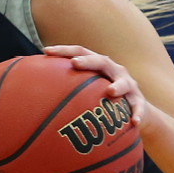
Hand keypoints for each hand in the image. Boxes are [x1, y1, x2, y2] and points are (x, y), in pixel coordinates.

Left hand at [44, 45, 164, 142]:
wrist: (137, 112)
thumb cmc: (105, 101)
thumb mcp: (88, 92)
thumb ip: (68, 89)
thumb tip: (34, 94)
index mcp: (99, 66)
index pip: (80, 53)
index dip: (64, 50)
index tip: (45, 50)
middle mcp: (115, 71)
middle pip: (101, 61)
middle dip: (88, 62)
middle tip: (74, 64)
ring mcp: (129, 86)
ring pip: (124, 83)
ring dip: (118, 86)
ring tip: (110, 92)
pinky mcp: (139, 102)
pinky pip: (139, 108)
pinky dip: (137, 114)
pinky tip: (133, 123)